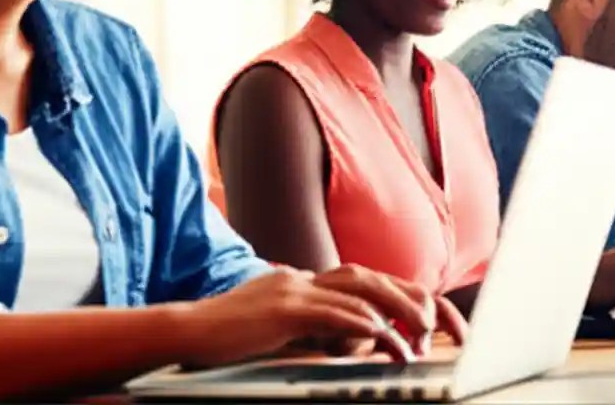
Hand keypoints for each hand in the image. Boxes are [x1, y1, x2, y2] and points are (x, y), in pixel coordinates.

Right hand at [175, 266, 463, 368]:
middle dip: (403, 296)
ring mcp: (290, 291)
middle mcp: (301, 279)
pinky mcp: (280, 310)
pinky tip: (379, 335)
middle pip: (366, 276)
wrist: (184, 333)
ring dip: (392, 309)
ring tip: (417, 330)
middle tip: (430, 320)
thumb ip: (310, 327)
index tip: (421, 313)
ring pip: (356, 291)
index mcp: (301, 281)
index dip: (393, 293)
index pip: (359, 279)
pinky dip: (359, 323)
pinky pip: (330, 313)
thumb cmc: (226, 338)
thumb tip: (349, 338)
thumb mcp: (276, 328)